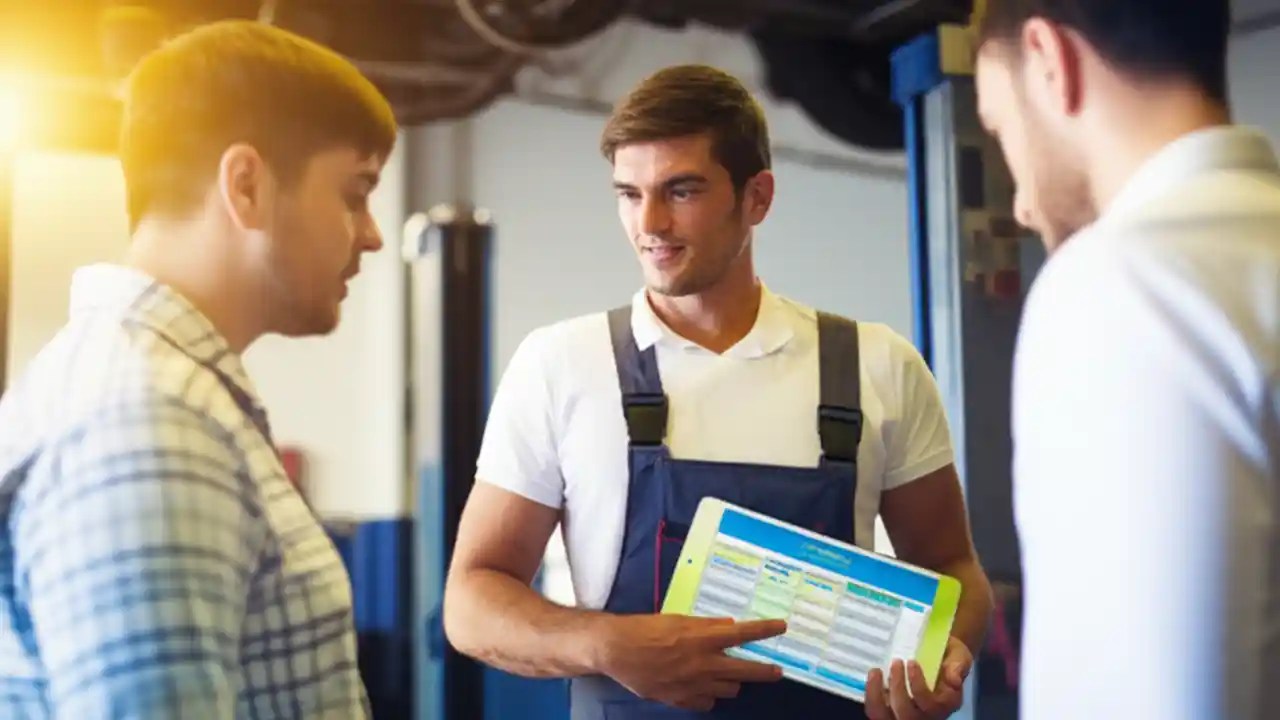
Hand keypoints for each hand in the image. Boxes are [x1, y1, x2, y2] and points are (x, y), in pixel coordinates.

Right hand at [595, 614, 787, 711]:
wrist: (617, 650)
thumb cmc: (645, 628)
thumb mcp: (678, 619)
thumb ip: (705, 625)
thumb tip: (728, 626)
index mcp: (702, 639)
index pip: (742, 634)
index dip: (764, 630)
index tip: (781, 627)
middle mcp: (702, 664)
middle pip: (744, 671)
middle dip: (764, 671)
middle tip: (776, 670)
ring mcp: (693, 685)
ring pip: (728, 690)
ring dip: (732, 681)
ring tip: (731, 675)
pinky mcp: (680, 699)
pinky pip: (706, 703)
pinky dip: (709, 695)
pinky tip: (705, 688)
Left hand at [865, 636, 971, 719]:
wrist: (940, 653)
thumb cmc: (950, 656)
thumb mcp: (960, 656)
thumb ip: (959, 667)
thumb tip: (954, 679)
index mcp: (946, 704)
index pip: (930, 705)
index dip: (918, 686)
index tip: (911, 661)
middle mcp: (928, 715)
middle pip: (907, 716)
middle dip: (898, 688)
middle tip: (896, 662)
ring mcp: (908, 714)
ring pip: (888, 718)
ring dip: (877, 696)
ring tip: (876, 671)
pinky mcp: (891, 709)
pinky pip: (877, 712)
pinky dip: (871, 696)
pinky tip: (872, 677)